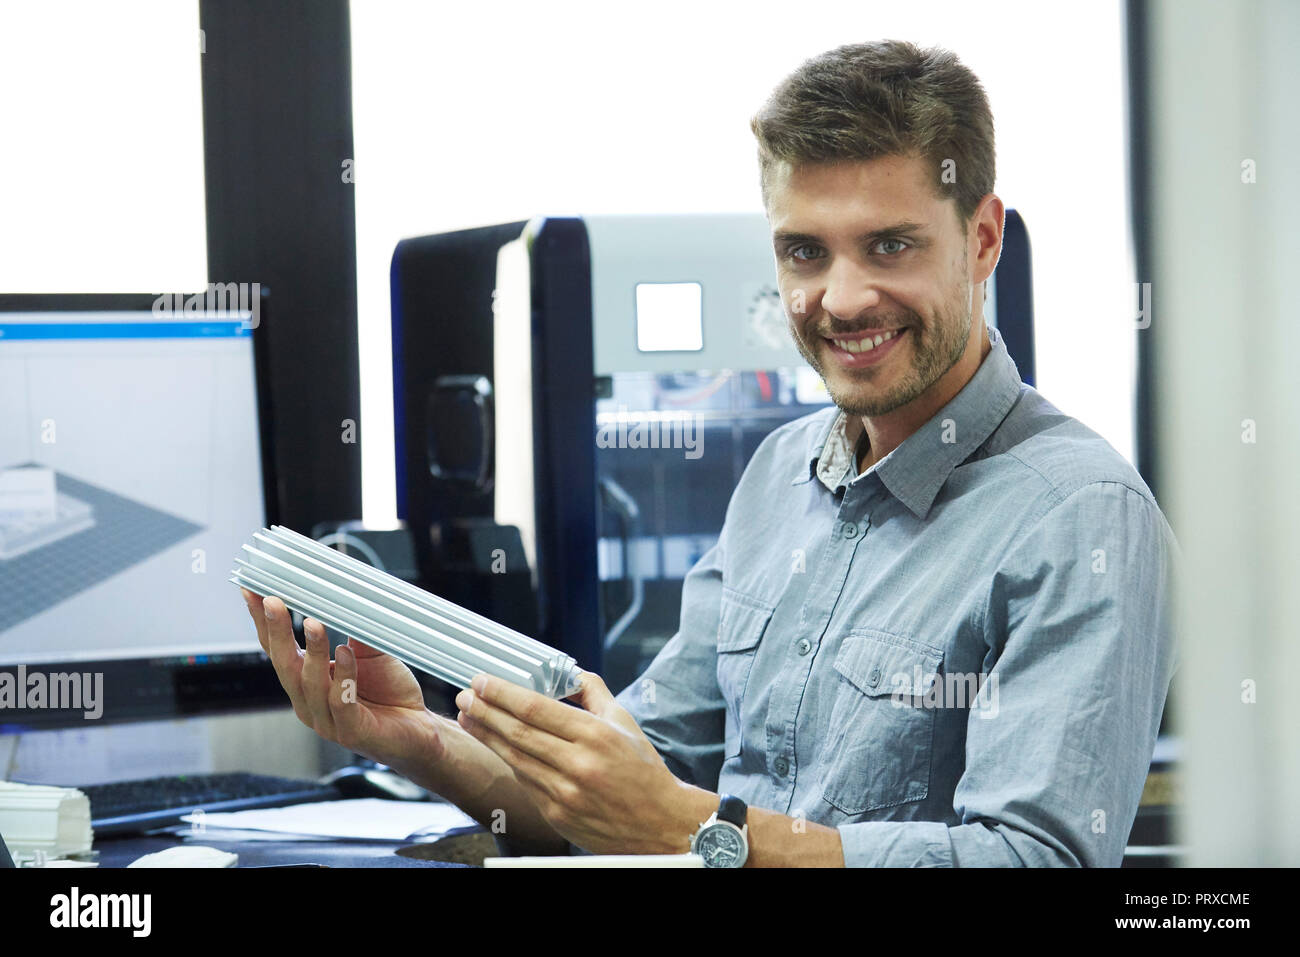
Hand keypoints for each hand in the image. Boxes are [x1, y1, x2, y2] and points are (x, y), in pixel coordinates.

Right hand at [241, 588, 445, 770]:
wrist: (419, 730)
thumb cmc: (389, 693)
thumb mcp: (368, 653)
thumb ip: (353, 631)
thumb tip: (345, 593)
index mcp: (306, 685)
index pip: (277, 651)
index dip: (264, 623)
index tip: (254, 592)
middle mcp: (310, 704)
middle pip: (285, 666)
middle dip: (276, 632)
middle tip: (273, 601)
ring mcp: (328, 721)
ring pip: (310, 683)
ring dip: (311, 651)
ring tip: (312, 622)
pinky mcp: (352, 732)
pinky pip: (342, 702)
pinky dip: (343, 676)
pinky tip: (346, 654)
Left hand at [454, 669, 706, 854]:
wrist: (660, 824)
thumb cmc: (643, 770)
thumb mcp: (625, 721)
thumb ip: (593, 693)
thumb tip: (566, 673)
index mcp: (596, 735)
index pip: (536, 709)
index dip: (503, 694)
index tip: (483, 681)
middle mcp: (578, 764)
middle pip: (518, 733)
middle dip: (485, 712)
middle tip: (465, 696)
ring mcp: (565, 793)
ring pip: (514, 759)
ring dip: (486, 736)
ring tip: (468, 717)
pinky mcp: (557, 815)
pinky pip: (525, 782)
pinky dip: (507, 761)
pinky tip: (494, 746)